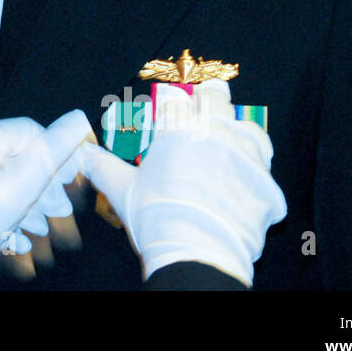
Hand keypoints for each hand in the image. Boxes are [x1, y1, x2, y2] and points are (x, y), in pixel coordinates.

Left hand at [0, 109, 91, 289]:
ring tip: (39, 226)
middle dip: (42, 184)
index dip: (54, 153)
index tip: (71, 178)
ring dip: (30, 203)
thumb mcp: (14, 197)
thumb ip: (47, 159)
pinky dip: (10, 213)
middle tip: (58, 208)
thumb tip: (76, 122)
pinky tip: (18, 236)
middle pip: (17, 156)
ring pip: (8, 180)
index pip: (25, 131)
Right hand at [81, 80, 285, 285]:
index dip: (172, 100)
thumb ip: (102, 166)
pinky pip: (264, 166)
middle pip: (218, 97)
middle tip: (202, 109)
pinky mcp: (267, 181)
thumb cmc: (158, 217)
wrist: (199, 253)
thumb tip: (84, 155)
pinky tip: (243, 178)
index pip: (176, 97)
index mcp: (179, 127)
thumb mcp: (122, 189)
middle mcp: (217, 131)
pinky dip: (255, 168)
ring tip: (227, 142)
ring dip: (237, 130)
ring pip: (248, 126)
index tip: (169, 108)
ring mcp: (247, 154)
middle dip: (209, 98)